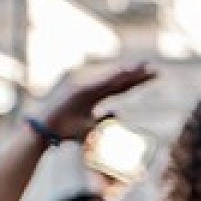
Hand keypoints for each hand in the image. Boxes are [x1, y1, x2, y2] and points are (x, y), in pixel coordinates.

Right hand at [34, 64, 155, 141]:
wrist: (45, 133)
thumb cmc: (66, 132)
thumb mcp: (91, 127)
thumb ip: (104, 120)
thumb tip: (118, 114)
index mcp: (95, 97)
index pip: (121, 88)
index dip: (137, 82)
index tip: (153, 76)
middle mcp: (91, 90)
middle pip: (119, 81)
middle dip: (137, 76)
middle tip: (155, 69)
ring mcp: (84, 89)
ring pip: (110, 80)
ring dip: (126, 74)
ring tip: (143, 68)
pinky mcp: (77, 91)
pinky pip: (98, 85)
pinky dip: (110, 79)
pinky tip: (124, 74)